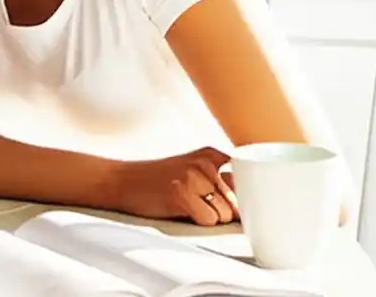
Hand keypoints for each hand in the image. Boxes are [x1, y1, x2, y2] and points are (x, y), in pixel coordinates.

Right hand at [110, 147, 238, 225]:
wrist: (121, 180)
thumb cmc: (158, 181)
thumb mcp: (192, 170)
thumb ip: (221, 182)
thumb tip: (254, 205)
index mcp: (211, 154)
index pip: (246, 184)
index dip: (239, 199)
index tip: (229, 202)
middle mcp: (205, 163)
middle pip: (236, 204)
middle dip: (220, 211)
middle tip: (195, 203)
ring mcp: (193, 177)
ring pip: (224, 215)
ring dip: (208, 216)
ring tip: (185, 205)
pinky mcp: (182, 194)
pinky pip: (208, 221)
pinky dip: (196, 221)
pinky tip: (179, 209)